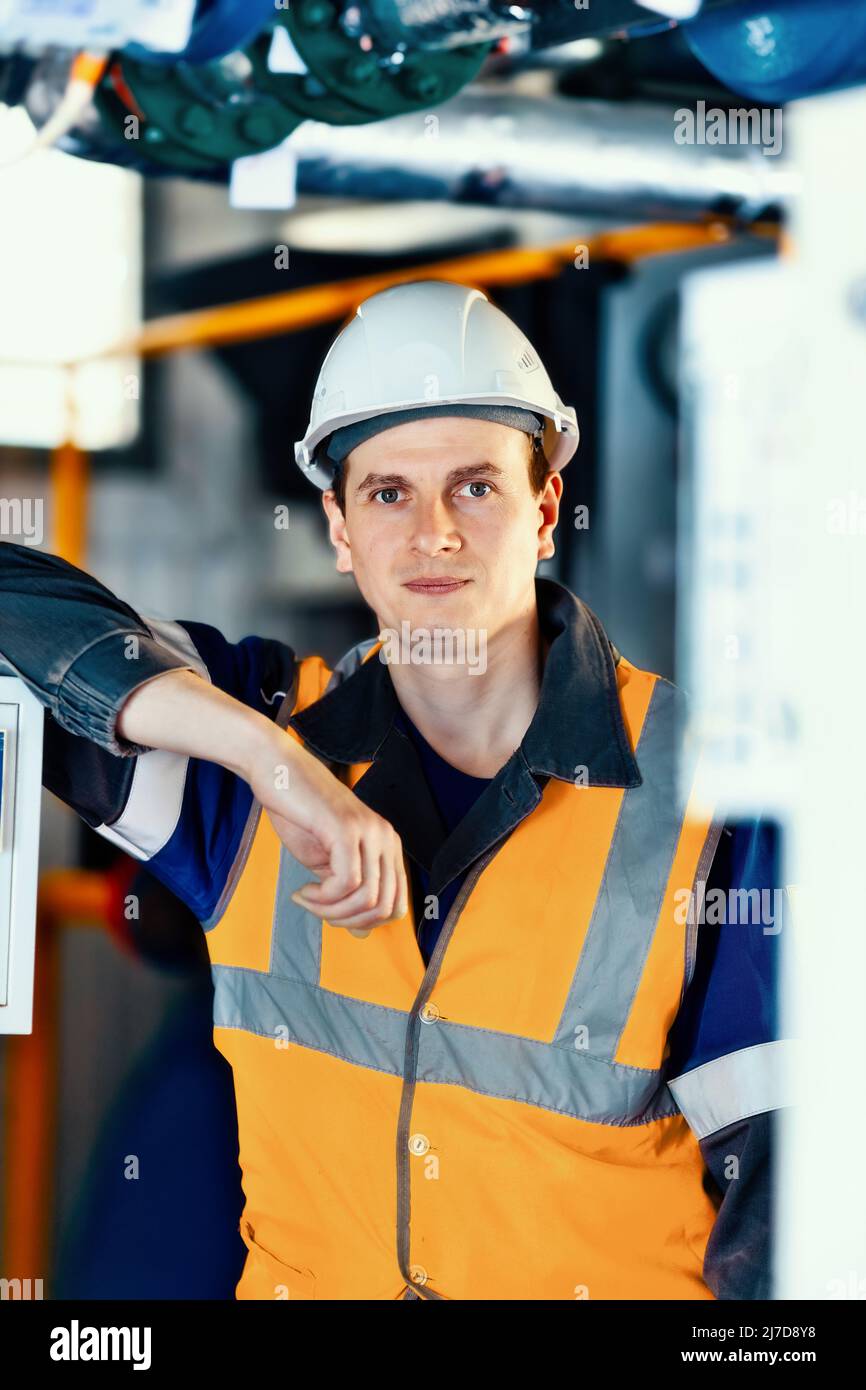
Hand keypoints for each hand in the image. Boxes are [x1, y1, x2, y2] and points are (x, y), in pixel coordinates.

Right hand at [246, 727, 409, 937]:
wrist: (277, 769)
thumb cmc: (298, 813)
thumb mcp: (326, 861)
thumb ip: (347, 893)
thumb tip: (361, 933)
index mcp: (387, 844)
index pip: (396, 904)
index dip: (365, 922)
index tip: (332, 914)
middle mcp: (386, 837)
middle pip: (385, 907)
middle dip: (348, 921)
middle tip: (317, 910)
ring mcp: (369, 832)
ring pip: (367, 898)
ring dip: (332, 912)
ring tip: (307, 900)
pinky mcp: (346, 830)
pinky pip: (346, 883)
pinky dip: (322, 898)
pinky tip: (303, 891)